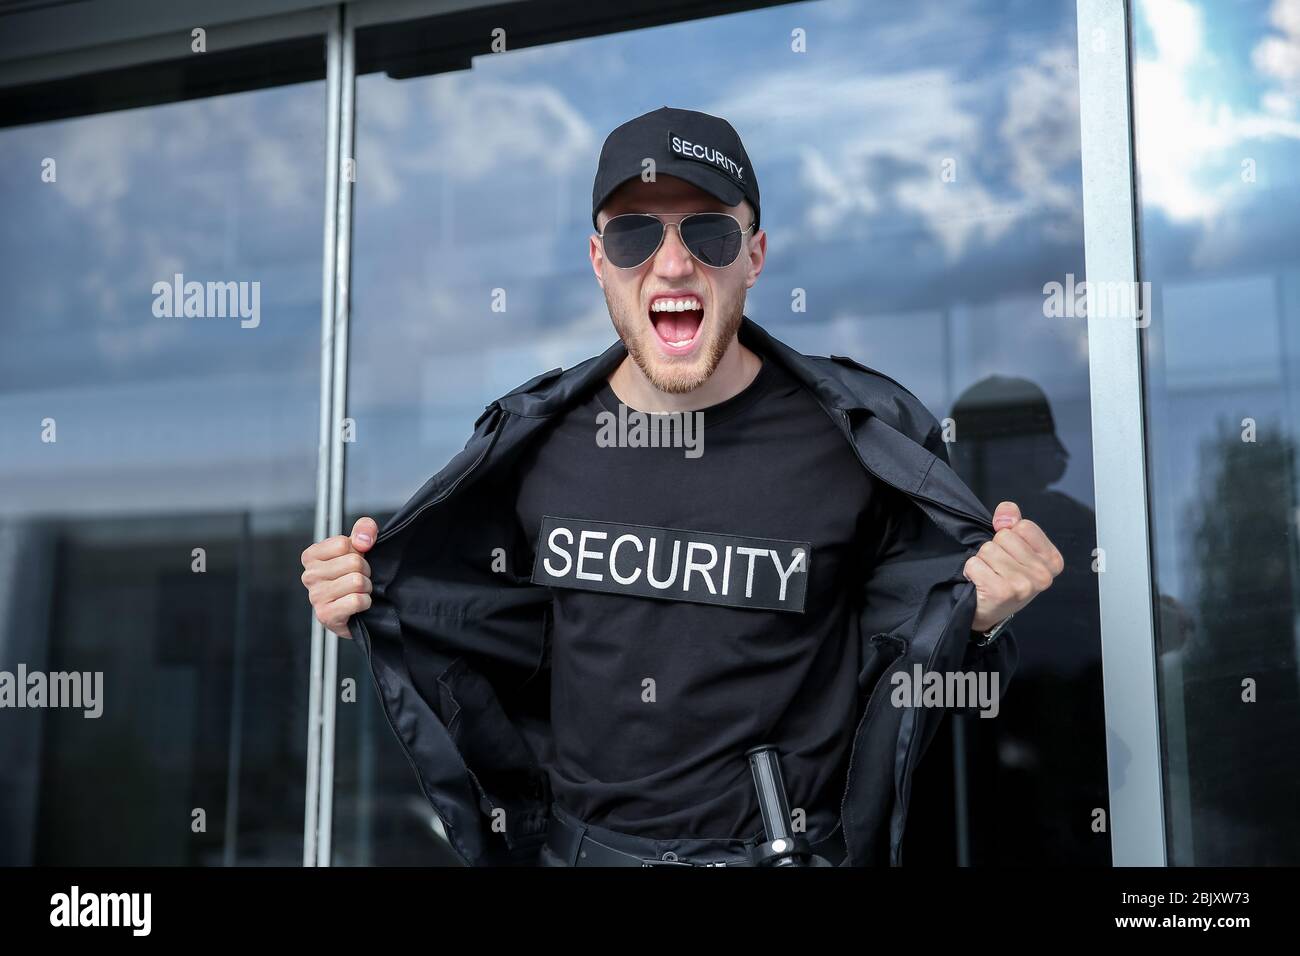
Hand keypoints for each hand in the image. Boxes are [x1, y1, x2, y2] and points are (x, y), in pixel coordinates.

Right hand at [300, 517, 378, 638]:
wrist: (352, 612)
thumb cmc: (351, 577)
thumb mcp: (358, 547)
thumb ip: (364, 529)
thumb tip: (363, 539)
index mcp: (312, 556)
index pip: (343, 543)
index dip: (358, 551)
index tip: (353, 561)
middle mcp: (309, 575)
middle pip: (353, 562)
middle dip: (365, 571)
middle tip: (358, 578)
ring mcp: (315, 596)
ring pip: (357, 581)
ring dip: (366, 587)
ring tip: (357, 591)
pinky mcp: (325, 614)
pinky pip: (356, 601)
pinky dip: (365, 602)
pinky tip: (357, 605)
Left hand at [963, 501, 1063, 632]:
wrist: (990, 612)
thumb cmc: (1005, 579)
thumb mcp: (1017, 549)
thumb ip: (1013, 522)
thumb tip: (1005, 516)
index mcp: (1052, 560)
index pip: (1023, 526)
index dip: (1009, 535)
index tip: (1010, 554)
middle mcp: (1043, 574)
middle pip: (1004, 537)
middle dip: (995, 549)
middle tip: (998, 569)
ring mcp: (1023, 585)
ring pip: (987, 549)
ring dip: (982, 561)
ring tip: (990, 576)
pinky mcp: (1001, 592)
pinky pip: (974, 563)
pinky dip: (971, 571)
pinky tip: (980, 583)